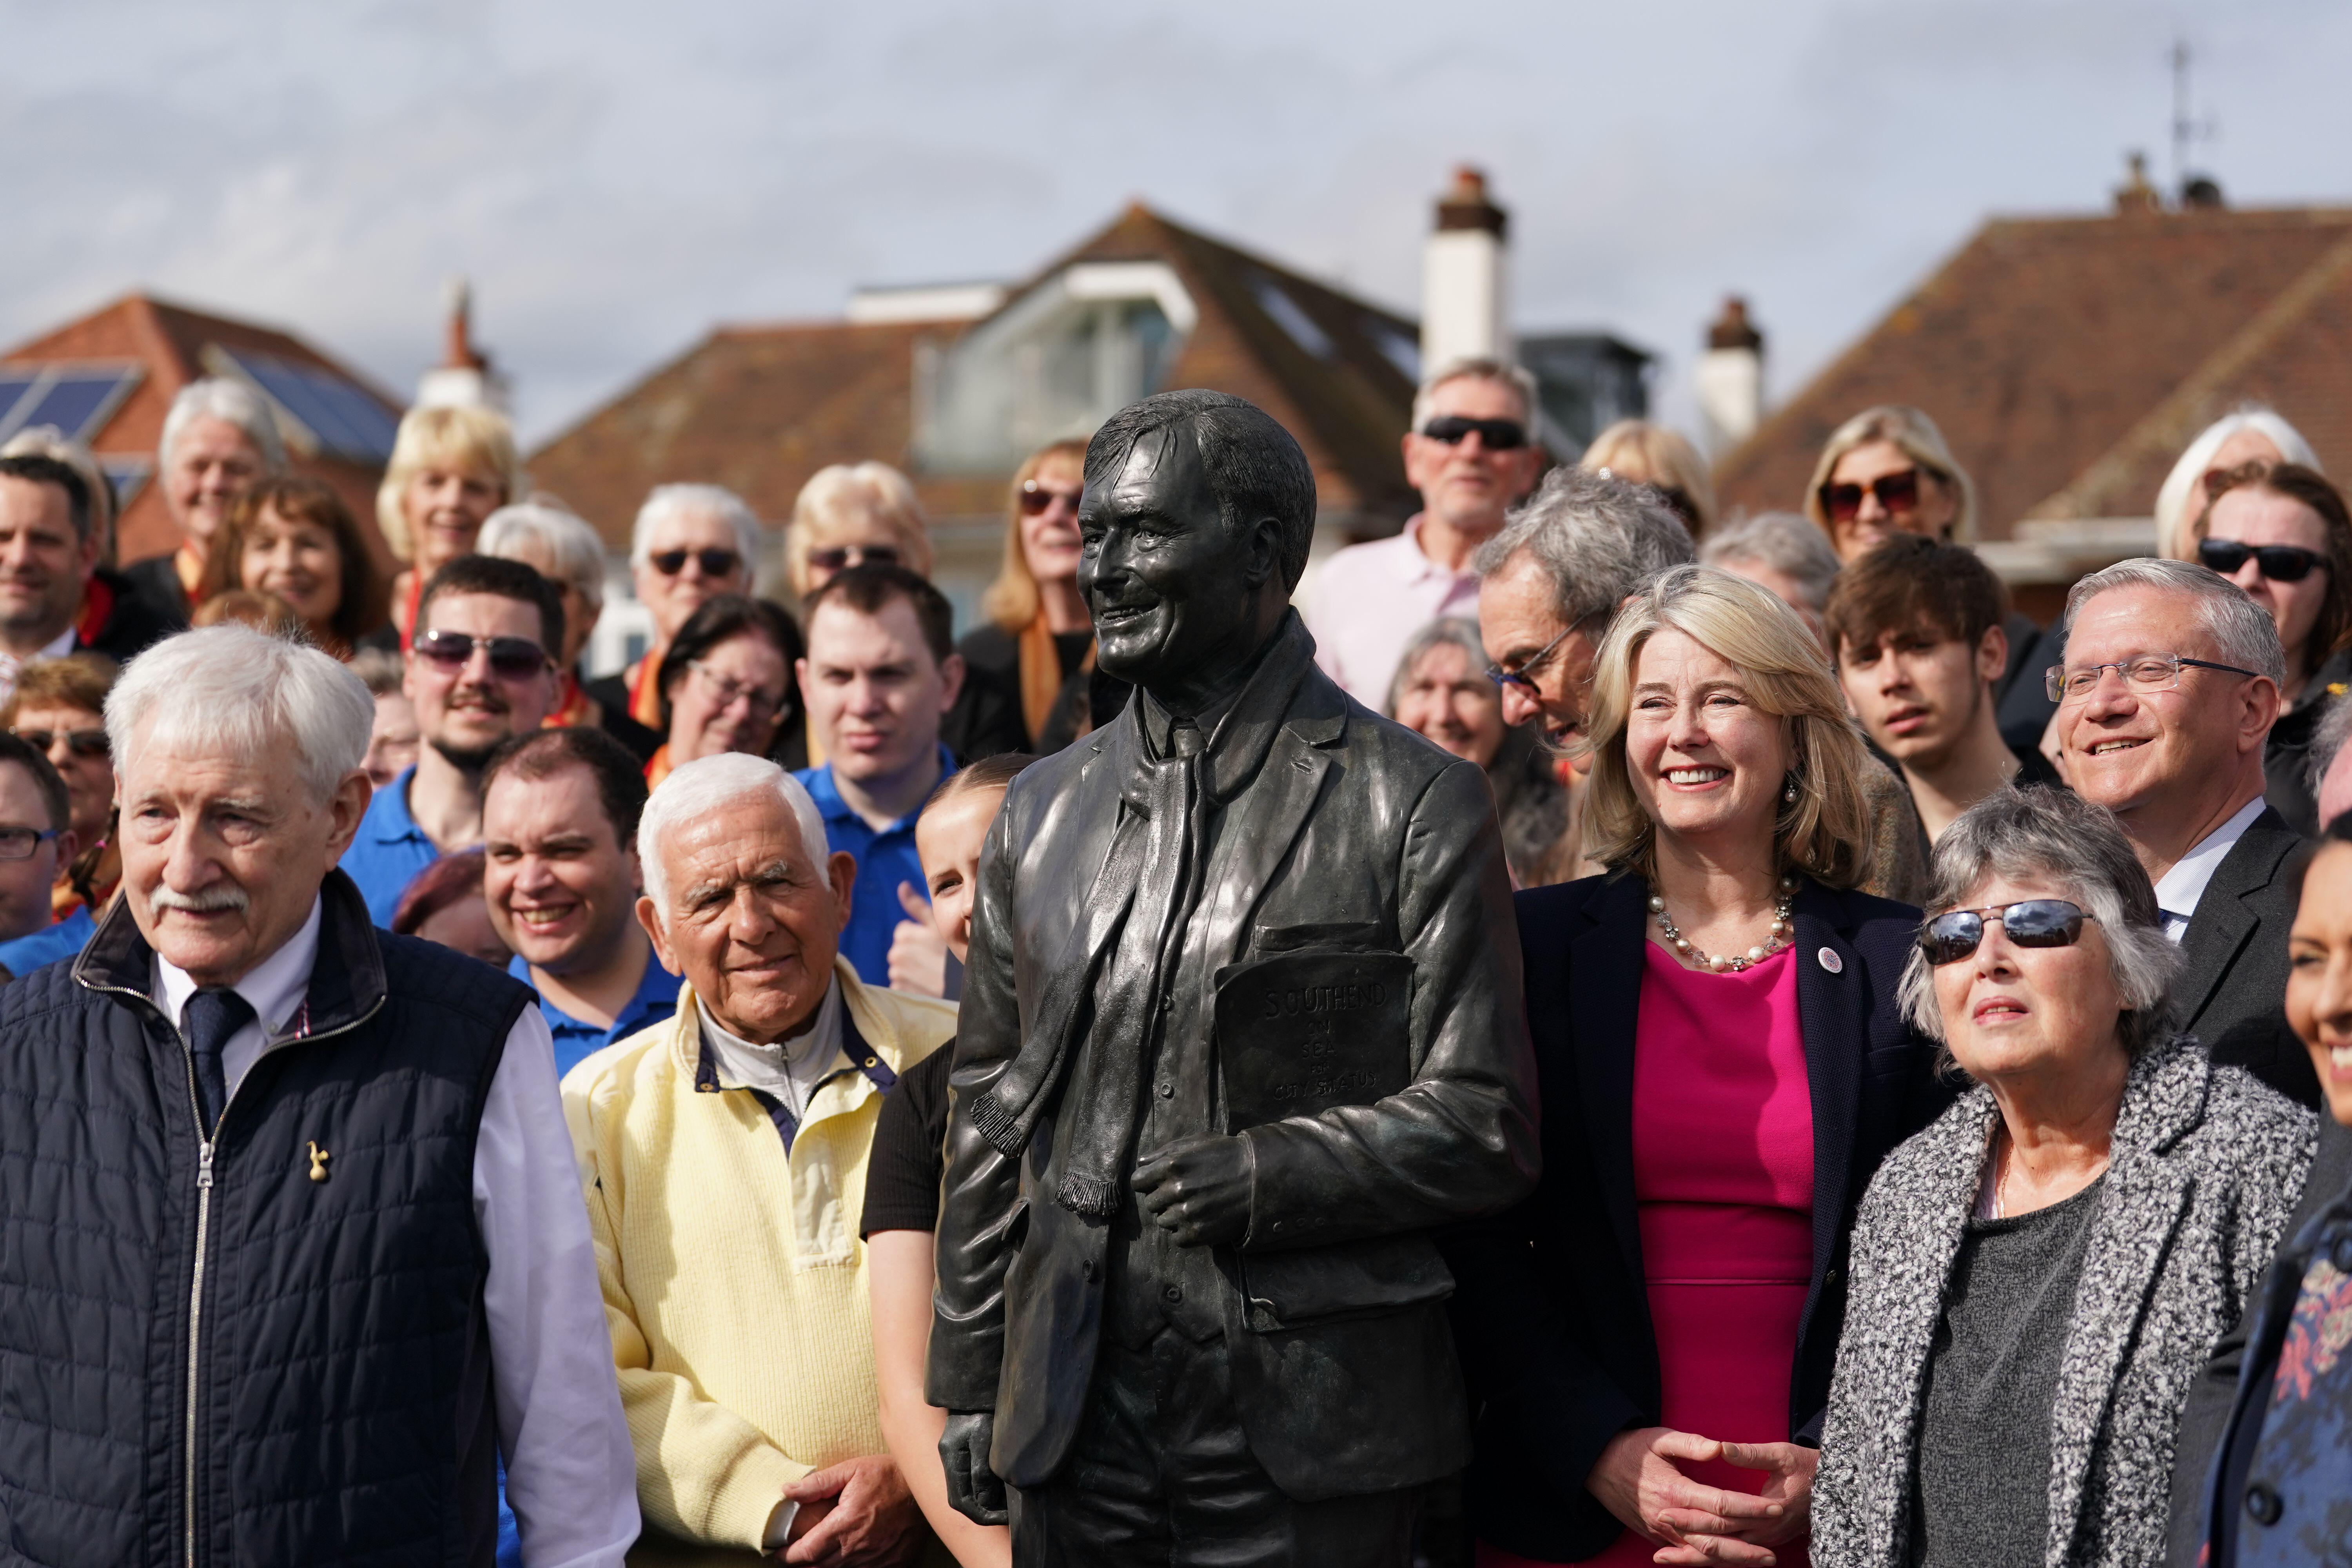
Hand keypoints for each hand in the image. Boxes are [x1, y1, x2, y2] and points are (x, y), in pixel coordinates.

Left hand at [780, 1454, 920, 1564]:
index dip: (788, 1556)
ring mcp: (876, 1559)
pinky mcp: (893, 1563)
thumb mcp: (851, 1470)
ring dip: (824, 1566)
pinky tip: (847, 1559)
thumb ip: (818, 1483)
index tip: (779, 1553)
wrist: (925, 1487)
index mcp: (845, 1524)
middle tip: (794, 1555)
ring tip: (816, 1557)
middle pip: (820, 1566)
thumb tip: (787, 1490)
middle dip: (803, 1563)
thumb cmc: (887, 1475)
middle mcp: (858, 1547)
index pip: (807, 1551)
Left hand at [886, 884, 948, 996]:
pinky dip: (911, 986)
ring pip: (898, 968)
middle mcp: (897, 954)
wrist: (966, 989)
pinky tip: (927, 985)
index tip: (933, 944)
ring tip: (932, 973)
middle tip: (934, 959)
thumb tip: (902, 886)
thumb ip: (917, 905)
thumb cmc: (955, 954)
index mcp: (904, 935)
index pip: (902, 931)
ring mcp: (898, 975)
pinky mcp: (901, 992)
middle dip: (913, 953)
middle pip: (899, 950)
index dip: (918, 936)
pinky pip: (900, 986)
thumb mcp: (940, 924)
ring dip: (911, 970)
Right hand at [939, 1410, 1006, 1525]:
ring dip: (989, 1501)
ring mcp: (958, 1455)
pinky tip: (1007, 1486)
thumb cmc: (982, 1407)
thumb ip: (982, 1470)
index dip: (983, 1515)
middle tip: (1011, 1513)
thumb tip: (985, 1501)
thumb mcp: (983, 1436)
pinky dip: (990, 1488)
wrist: (978, 1384)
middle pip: (964, 1500)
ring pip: (970, 1490)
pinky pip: (976, 1478)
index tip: (1005, 1518)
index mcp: (950, 1457)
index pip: (961, 1502)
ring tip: (1011, 1502)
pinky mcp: (968, 1450)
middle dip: (987, 1511)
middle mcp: (951, 1460)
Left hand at [1132, 1132, 1253, 1247]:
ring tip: (1194, 1206)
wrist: (1259, 1178)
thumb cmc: (1227, 1155)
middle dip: (1163, 1198)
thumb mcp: (1197, 1142)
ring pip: (1162, 1222)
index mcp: (1171, 1165)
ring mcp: (1186, 1213)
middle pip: (1150, 1203)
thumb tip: (1141, 1164)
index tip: (1158, 1183)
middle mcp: (1175, 1189)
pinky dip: (1185, 1232)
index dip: (1147, 1182)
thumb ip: (1165, 1151)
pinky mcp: (1197, 1233)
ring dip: (1174, 1216)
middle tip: (1183, 1194)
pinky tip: (1200, 1220)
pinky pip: (1177, 1239)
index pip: (1137, 1182)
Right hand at [1586, 1428, 1801, 1565]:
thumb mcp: (1660, 1438)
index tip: (1774, 1507)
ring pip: (1703, 1553)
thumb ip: (1692, 1443)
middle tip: (1776, 1551)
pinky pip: (1688, 1554)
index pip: (1720, 1504)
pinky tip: (1732, 1563)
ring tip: (1763, 1560)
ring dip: (1734, 1559)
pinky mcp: (1657, 1538)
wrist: (1597, 1467)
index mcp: (1675, 1489)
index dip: (1749, 1507)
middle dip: (1748, 1545)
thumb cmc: (1632, 1449)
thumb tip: (1721, 1448)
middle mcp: (1670, 1516)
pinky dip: (1711, 1562)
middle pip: (1716, 1537)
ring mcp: (1662, 1532)